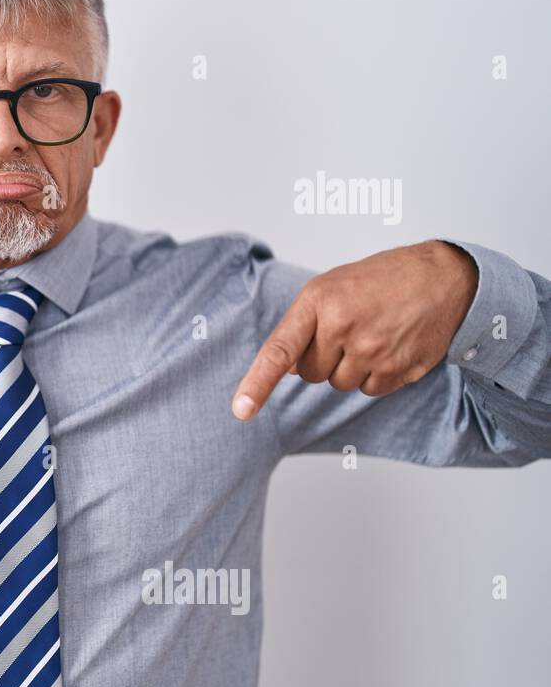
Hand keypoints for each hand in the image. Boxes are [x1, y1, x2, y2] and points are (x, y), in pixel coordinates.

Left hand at [232, 241, 478, 419]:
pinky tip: (390, 347)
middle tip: (349, 328)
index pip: (280, 350)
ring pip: (339, 385)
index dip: (257, 383)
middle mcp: (344, 326)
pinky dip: (376, 375)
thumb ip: (303, 326)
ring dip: (350, 368)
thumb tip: (285, 369)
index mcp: (319, 301)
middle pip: (310, 374)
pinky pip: (370, 391)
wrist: (444, 276)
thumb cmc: (380, 280)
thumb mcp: (331, 286)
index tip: (241, 410)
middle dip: (323, 358)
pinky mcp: (400, 368)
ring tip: (372, 333)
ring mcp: (374, 350)